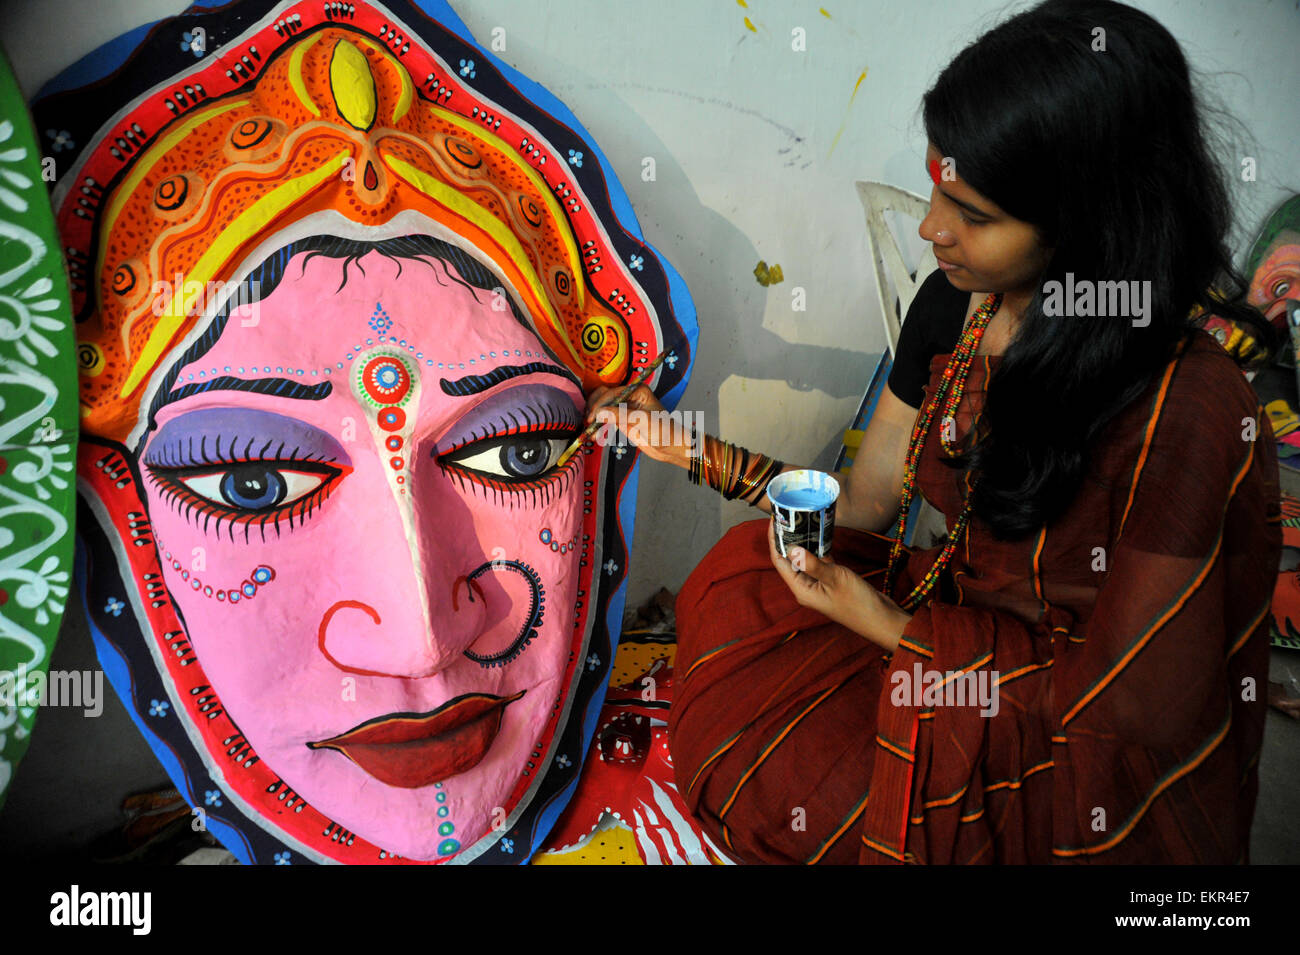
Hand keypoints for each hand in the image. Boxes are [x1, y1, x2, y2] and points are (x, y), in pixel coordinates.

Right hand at [584, 384, 692, 467]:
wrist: (669, 446)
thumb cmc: (663, 430)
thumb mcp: (643, 421)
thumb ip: (621, 415)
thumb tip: (600, 413)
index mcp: (637, 390)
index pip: (612, 392)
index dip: (601, 403)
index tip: (593, 417)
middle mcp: (628, 395)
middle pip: (603, 395)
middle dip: (594, 407)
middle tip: (588, 421)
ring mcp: (623, 407)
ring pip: (601, 406)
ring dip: (593, 416)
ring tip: (589, 429)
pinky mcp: (620, 419)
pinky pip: (604, 418)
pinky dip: (597, 425)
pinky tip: (594, 435)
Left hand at [767, 519, 910, 651]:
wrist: (881, 619)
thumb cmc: (857, 602)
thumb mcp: (834, 579)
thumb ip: (812, 564)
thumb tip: (791, 547)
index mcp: (801, 589)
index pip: (779, 561)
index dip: (774, 540)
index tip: (774, 519)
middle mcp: (806, 586)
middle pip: (789, 559)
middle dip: (787, 538)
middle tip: (788, 515)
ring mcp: (819, 584)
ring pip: (805, 559)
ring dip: (803, 542)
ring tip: (801, 520)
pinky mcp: (831, 581)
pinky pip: (820, 561)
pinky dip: (819, 548)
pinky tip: (820, 533)